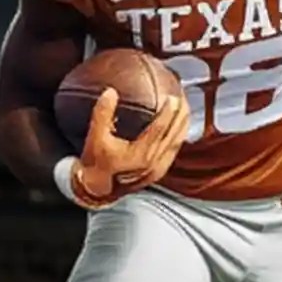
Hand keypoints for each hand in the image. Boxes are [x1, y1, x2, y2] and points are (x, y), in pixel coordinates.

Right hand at [70, 88, 189, 208]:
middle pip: (173, 135)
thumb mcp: (94, 138)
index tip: (172, 98)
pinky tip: (181, 127)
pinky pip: (175, 151)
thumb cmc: (95, 164)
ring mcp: (158, 168)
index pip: (159, 129)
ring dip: (183, 125)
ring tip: (186, 108)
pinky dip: (180, 136)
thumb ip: (102, 115)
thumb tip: (110, 92)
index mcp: (139, 154)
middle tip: (183, 98)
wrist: (97, 190)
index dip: (167, 113)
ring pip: (177, 143)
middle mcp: (152, 162)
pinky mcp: (160, 171)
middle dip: (180, 115)